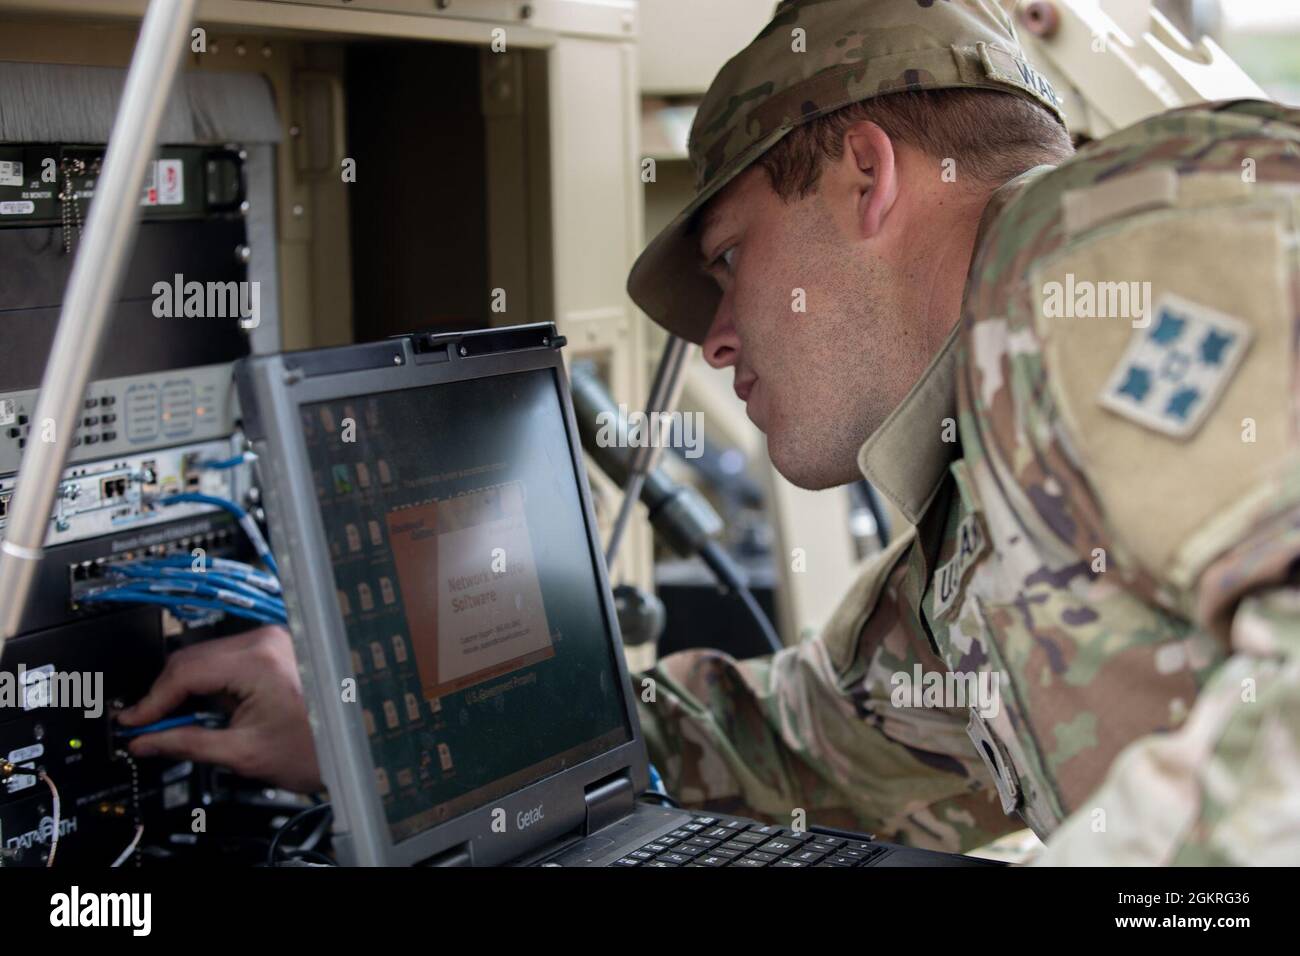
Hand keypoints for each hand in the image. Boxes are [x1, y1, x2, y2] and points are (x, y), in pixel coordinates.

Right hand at [116, 625, 322, 792]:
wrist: (352, 750)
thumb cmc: (314, 750)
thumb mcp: (240, 754)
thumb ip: (185, 743)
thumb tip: (145, 740)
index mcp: (258, 660)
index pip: (183, 671)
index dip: (151, 701)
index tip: (130, 723)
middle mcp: (265, 640)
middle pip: (190, 659)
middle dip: (165, 695)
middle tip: (146, 728)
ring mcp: (272, 641)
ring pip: (204, 658)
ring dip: (185, 689)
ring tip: (178, 723)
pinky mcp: (273, 649)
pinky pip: (224, 660)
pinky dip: (207, 684)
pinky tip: (204, 709)